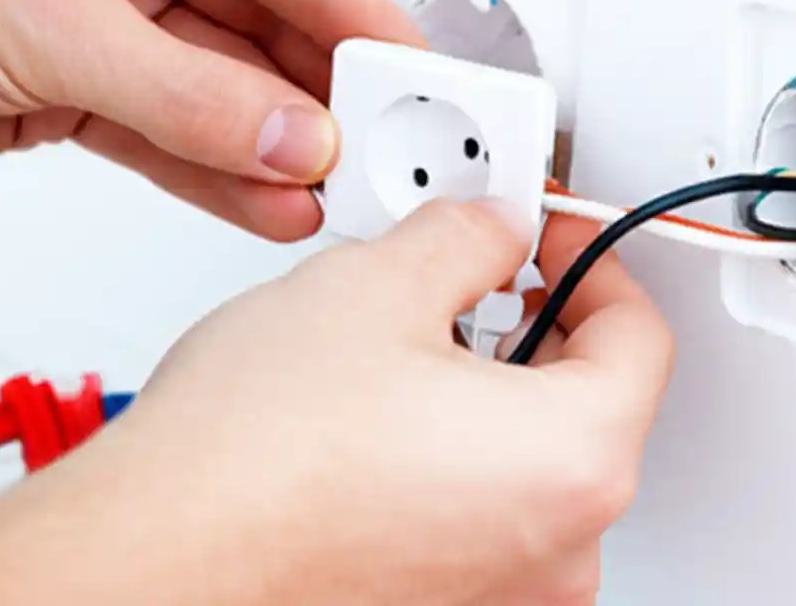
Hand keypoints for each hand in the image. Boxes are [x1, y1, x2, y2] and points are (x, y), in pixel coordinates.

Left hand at [0, 0, 420, 240]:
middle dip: (317, 89)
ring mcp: (102, 30)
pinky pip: (171, 139)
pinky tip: (270, 203)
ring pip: (218, 91)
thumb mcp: (54, 23)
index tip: (404, 63)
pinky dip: (219, 176)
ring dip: (274, 148)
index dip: (343, 6)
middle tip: (383, 139)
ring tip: (336, 190)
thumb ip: (188, 94)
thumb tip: (293, 139)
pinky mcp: (76, 99)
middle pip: (254, 20)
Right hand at [0, 203, 673, 605]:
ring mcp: (502, 592)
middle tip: (469, 281)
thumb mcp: (375, 286)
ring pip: (528, 460)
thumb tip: (490, 227)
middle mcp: (558, 548)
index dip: (593, 261)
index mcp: (574, 460)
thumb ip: (465, 236)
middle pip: (589, 402)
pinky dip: (448, 461)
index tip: (549, 240)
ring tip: (396, 353)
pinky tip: (370, 427)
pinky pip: (479, 515)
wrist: (154, 560)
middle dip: (532, 324)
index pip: (641, 334)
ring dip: (484, 394)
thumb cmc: (247, 462)